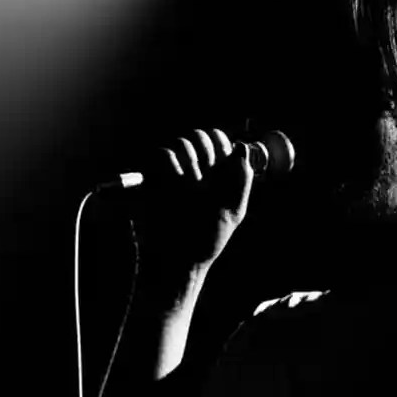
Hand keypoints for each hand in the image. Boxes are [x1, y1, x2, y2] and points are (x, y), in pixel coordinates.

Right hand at [131, 128, 254, 290]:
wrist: (179, 259)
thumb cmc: (208, 239)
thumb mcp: (233, 211)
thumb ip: (241, 179)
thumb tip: (240, 147)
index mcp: (219, 177)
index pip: (220, 142)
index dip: (222, 142)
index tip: (223, 151)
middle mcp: (198, 172)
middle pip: (200, 137)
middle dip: (205, 147)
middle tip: (207, 169)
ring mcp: (176, 175)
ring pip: (182, 143)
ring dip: (189, 158)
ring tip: (192, 184)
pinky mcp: (156, 180)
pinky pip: (163, 155)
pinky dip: (171, 162)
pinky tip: (178, 182)